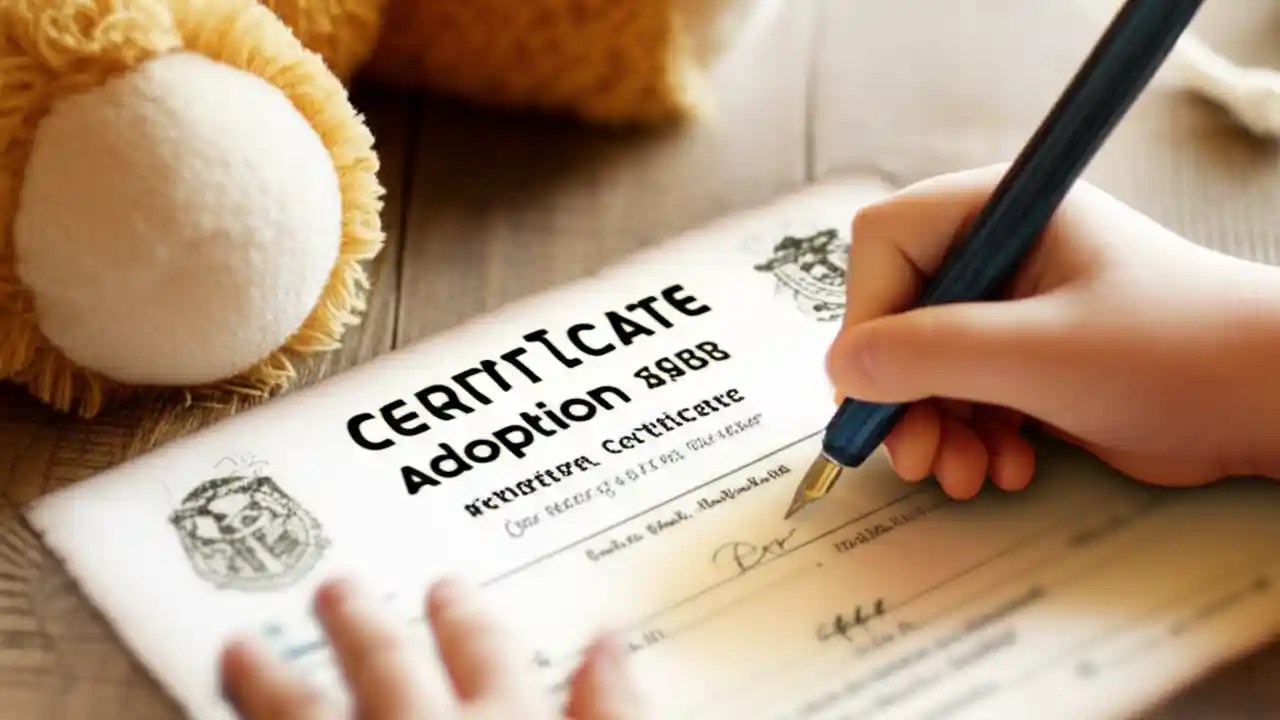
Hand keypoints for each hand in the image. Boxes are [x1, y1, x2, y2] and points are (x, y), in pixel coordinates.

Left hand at [220, 577, 643, 718]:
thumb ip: (610, 716)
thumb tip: (607, 644)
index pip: (485, 655)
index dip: (465, 619)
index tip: (446, 590)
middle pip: (383, 666)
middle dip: (359, 623)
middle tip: (334, 589)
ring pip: (296, 713)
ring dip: (265, 680)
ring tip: (236, 650)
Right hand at [826, 164, 1279, 498]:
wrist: (1269, 402)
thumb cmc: (1176, 352)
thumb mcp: (1040, 354)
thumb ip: (932, 354)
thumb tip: (843, 367)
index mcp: (1001, 213)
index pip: (886, 242)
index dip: (868, 313)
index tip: (876, 383)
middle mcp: (999, 254)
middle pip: (896, 314)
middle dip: (900, 392)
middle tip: (912, 453)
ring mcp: (1013, 311)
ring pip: (924, 367)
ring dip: (932, 428)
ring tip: (964, 474)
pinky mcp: (1028, 362)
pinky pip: (963, 399)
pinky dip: (970, 439)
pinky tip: (1006, 466)